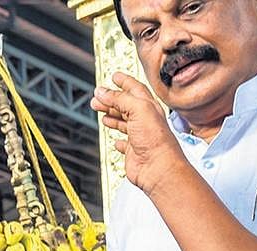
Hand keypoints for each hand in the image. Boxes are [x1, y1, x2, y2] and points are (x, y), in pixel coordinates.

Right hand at [91, 72, 186, 193]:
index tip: (114, 77)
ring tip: (99, 111)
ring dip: (111, 115)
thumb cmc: (155, 140)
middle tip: (97, 96)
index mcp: (149, 107)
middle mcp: (145, 120)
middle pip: (125, 105)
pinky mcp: (133, 151)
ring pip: (122, 121)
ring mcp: (139, 135)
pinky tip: (113, 138)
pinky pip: (123, 142)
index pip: (135, 89)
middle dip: (111, 99)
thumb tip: (102, 91)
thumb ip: (119, 99)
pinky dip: (116, 138)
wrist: (158, 167)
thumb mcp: (138, 110)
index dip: (124, 82)